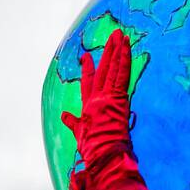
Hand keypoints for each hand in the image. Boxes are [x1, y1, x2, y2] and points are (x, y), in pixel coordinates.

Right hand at [60, 28, 132, 166]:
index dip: (88, 69)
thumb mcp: (80, 134)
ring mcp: (107, 96)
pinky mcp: (118, 97)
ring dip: (116, 50)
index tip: (87, 57)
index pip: (88, 83)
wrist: (102, 154)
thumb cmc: (92, 148)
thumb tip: (63, 116)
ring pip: (112, 68)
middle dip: (108, 52)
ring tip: (119, 35)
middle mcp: (97, 97)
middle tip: (112, 36)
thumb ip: (72, 122)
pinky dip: (124, 60)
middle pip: (103, 70)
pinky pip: (122, 74)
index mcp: (88, 106)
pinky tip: (125, 47)